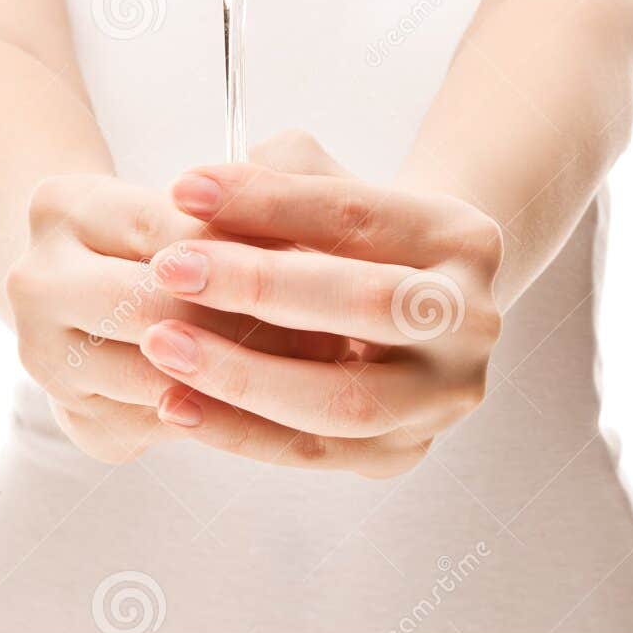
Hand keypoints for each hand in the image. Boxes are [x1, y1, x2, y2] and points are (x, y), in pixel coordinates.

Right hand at [4, 142, 350, 465]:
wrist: (100, 280)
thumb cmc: (173, 227)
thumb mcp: (202, 195)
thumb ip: (252, 203)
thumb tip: (316, 245)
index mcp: (61, 206)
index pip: (170, 228)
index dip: (252, 247)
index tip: (328, 263)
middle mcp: (34, 281)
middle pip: (156, 310)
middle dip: (249, 322)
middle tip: (336, 332)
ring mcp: (45, 359)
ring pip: (163, 380)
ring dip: (249, 379)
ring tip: (325, 371)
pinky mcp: (78, 423)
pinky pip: (169, 426)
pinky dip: (227, 417)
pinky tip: (281, 404)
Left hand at [137, 131, 504, 478]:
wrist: (411, 300)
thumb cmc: (353, 233)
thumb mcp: (328, 183)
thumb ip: (275, 180)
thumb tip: (196, 197)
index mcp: (461, 237)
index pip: (358, 215)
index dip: (268, 201)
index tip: (185, 189)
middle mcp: (471, 321)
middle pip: (367, 304)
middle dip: (260, 286)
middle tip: (170, 268)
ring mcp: (445, 397)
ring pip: (344, 400)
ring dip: (241, 375)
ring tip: (161, 344)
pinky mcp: (404, 452)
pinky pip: (315, 452)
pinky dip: (240, 430)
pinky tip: (176, 402)